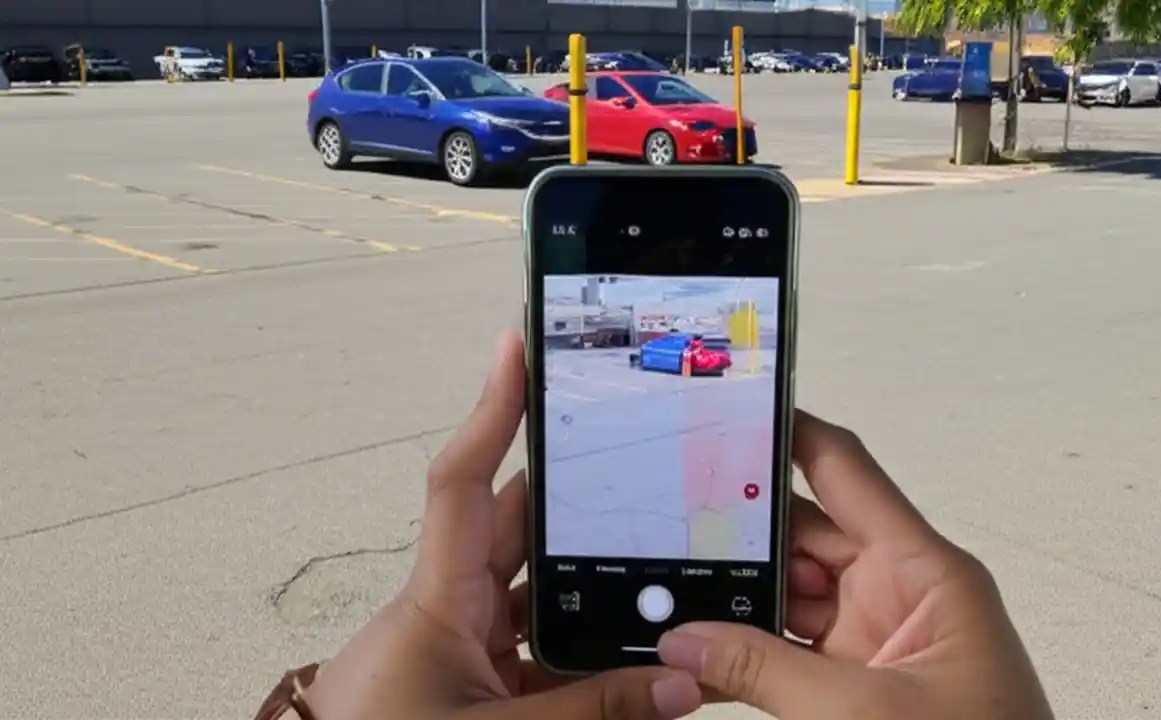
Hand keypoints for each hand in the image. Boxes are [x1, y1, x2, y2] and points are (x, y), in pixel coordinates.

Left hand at [303, 332, 701, 719]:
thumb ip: (594, 713)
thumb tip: (683, 682)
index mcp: (436, 601)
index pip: (462, 481)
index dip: (491, 409)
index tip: (518, 347)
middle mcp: (449, 611)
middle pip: (521, 531)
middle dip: (582, 502)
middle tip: (646, 465)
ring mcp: (463, 649)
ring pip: (538, 593)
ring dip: (592, 584)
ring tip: (660, 565)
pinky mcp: (476, 685)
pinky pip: (536, 648)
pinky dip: (582, 648)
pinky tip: (631, 656)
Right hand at [656, 410, 1054, 719]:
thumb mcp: (863, 715)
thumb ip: (764, 672)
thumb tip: (685, 640)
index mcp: (925, 571)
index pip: (845, 472)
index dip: (789, 434)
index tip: (732, 411)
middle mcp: (897, 593)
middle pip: (803, 533)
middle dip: (739, 528)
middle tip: (672, 514)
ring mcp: (871, 642)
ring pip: (786, 595)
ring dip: (732, 595)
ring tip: (669, 586)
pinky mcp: (851, 688)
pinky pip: (784, 650)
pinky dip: (742, 649)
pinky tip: (698, 649)